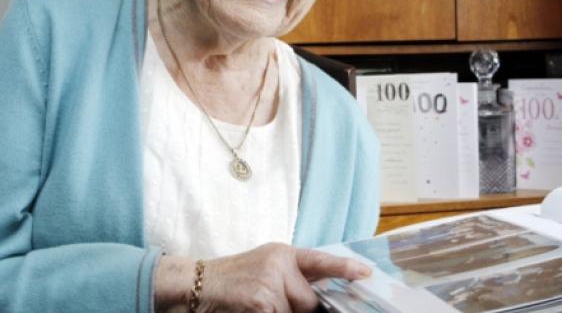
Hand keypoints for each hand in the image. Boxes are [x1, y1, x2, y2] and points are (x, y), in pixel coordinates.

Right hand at [155, 242, 370, 312]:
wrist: (195, 285)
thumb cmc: (231, 280)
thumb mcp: (263, 268)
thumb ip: (290, 278)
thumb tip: (317, 300)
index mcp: (282, 254)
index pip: (319, 260)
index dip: (344, 268)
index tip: (367, 274)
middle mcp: (279, 265)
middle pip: (310, 301)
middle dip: (299, 310)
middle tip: (271, 302)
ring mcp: (271, 285)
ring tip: (255, 305)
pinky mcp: (262, 304)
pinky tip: (250, 310)